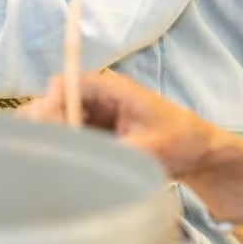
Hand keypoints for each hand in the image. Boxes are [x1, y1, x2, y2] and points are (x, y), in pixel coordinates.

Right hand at [23, 71, 230, 187]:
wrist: (200, 153)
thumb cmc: (180, 141)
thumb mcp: (152, 147)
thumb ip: (119, 149)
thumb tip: (87, 158)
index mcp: (112, 89)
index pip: (67, 84)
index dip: (51, 102)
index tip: (47, 127)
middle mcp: (99, 97)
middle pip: (58, 100)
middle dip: (46, 119)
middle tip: (42, 144)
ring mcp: (97, 114)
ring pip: (61, 117)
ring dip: (54, 133)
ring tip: (46, 154)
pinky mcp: (98, 131)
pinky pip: (72, 133)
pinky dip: (64, 144)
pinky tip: (59, 159)